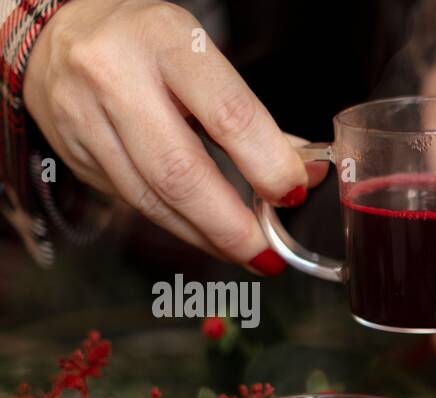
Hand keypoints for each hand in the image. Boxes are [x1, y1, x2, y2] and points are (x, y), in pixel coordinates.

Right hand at [25, 0, 308, 272]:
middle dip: (231, 226)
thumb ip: (251, 116)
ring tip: (243, 252)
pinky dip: (177, 224)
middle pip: (180, 173)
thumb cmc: (146, 43)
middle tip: (268, 253)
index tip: (293, 195)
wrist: (59, 31)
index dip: (268, 166)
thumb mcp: (201, 57)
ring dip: (206, 236)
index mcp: (164, 41)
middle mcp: (115, 76)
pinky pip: (132, 202)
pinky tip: (202, 232)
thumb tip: (301, 173)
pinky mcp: (72, 153)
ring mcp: (84, 116)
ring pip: (152, 199)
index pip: (228, 116)